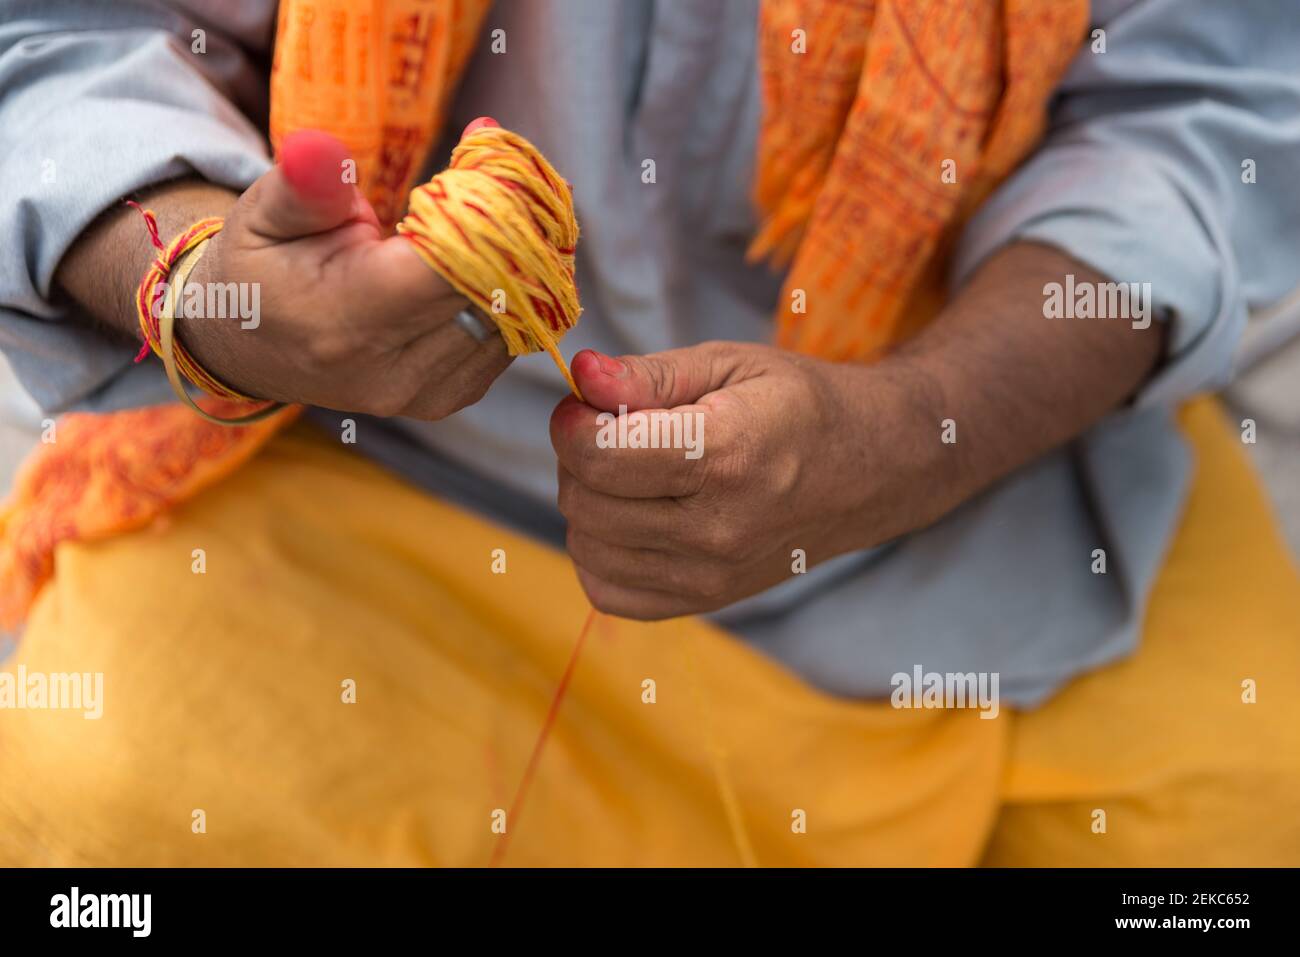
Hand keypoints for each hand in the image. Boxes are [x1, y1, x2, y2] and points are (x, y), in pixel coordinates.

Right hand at [178, 124, 511, 417]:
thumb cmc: (261, 267)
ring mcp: (427, 393)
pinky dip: (507, 290)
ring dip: (518, 256)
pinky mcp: (451, 396)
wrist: (252, 346)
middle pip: (491, 287)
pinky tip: (484, 257)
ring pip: (512, 313)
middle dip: (509, 221)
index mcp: (346, 322)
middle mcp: (393, 371)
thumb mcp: (263, 215)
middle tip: (504, 168)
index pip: (450, 265)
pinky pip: (509, 335)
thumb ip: (306, 186)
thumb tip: (324, 149)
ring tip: (493, 209)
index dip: (483, 205)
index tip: (484, 151)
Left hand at [549, 342, 921, 618]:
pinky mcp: (704, 601)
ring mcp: (711, 575)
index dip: (573, 422)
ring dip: (586, 502)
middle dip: (578, 457)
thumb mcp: (729, 364)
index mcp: (727, 456)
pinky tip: (629, 515)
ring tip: (626, 471)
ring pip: (588, 546)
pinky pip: (607, 589)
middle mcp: (718, 528)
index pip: (600, 456)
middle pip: (586, 501)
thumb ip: (648, 374)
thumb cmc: (797, 405)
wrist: (869, 471)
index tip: (587, 403)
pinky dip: (600, 552)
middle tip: (610, 431)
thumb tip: (581, 375)